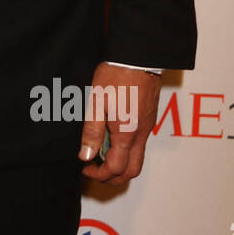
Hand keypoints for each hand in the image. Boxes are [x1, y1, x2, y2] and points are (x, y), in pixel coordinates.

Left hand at [79, 63, 159, 183]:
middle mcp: (141, 134)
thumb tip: (86, 156)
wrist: (139, 57)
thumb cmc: (116, 76)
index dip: (99, 174)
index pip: (117, 169)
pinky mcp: (148, 118)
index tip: (85, 167)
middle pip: (133, 170)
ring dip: (120, 162)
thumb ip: (92, 132)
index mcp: (127, 134)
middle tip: (94, 169)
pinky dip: (126, 149)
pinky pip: (140, 143)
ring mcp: (147, 126)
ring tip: (100, 152)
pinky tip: (111, 135)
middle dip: (113, 177)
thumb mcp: (96, 103)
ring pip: (137, 157)